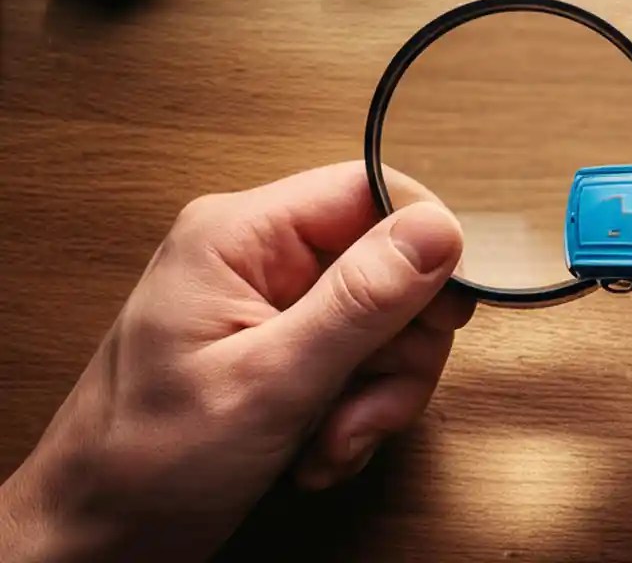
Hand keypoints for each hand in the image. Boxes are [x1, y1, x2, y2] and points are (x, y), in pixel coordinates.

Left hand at [0, 162, 471, 562]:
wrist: (100, 540)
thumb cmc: (145, 464)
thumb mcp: (269, 382)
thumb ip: (359, 301)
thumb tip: (436, 230)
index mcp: (240, 236)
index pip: (371, 191)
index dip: (425, 246)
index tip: (444, 313)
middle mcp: (260, 258)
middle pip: (391, 266)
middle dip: (397, 348)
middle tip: (368, 405)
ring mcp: (275, 305)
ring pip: (388, 323)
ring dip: (379, 394)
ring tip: (333, 439)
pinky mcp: (288, 349)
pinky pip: (365, 362)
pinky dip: (359, 412)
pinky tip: (320, 448)